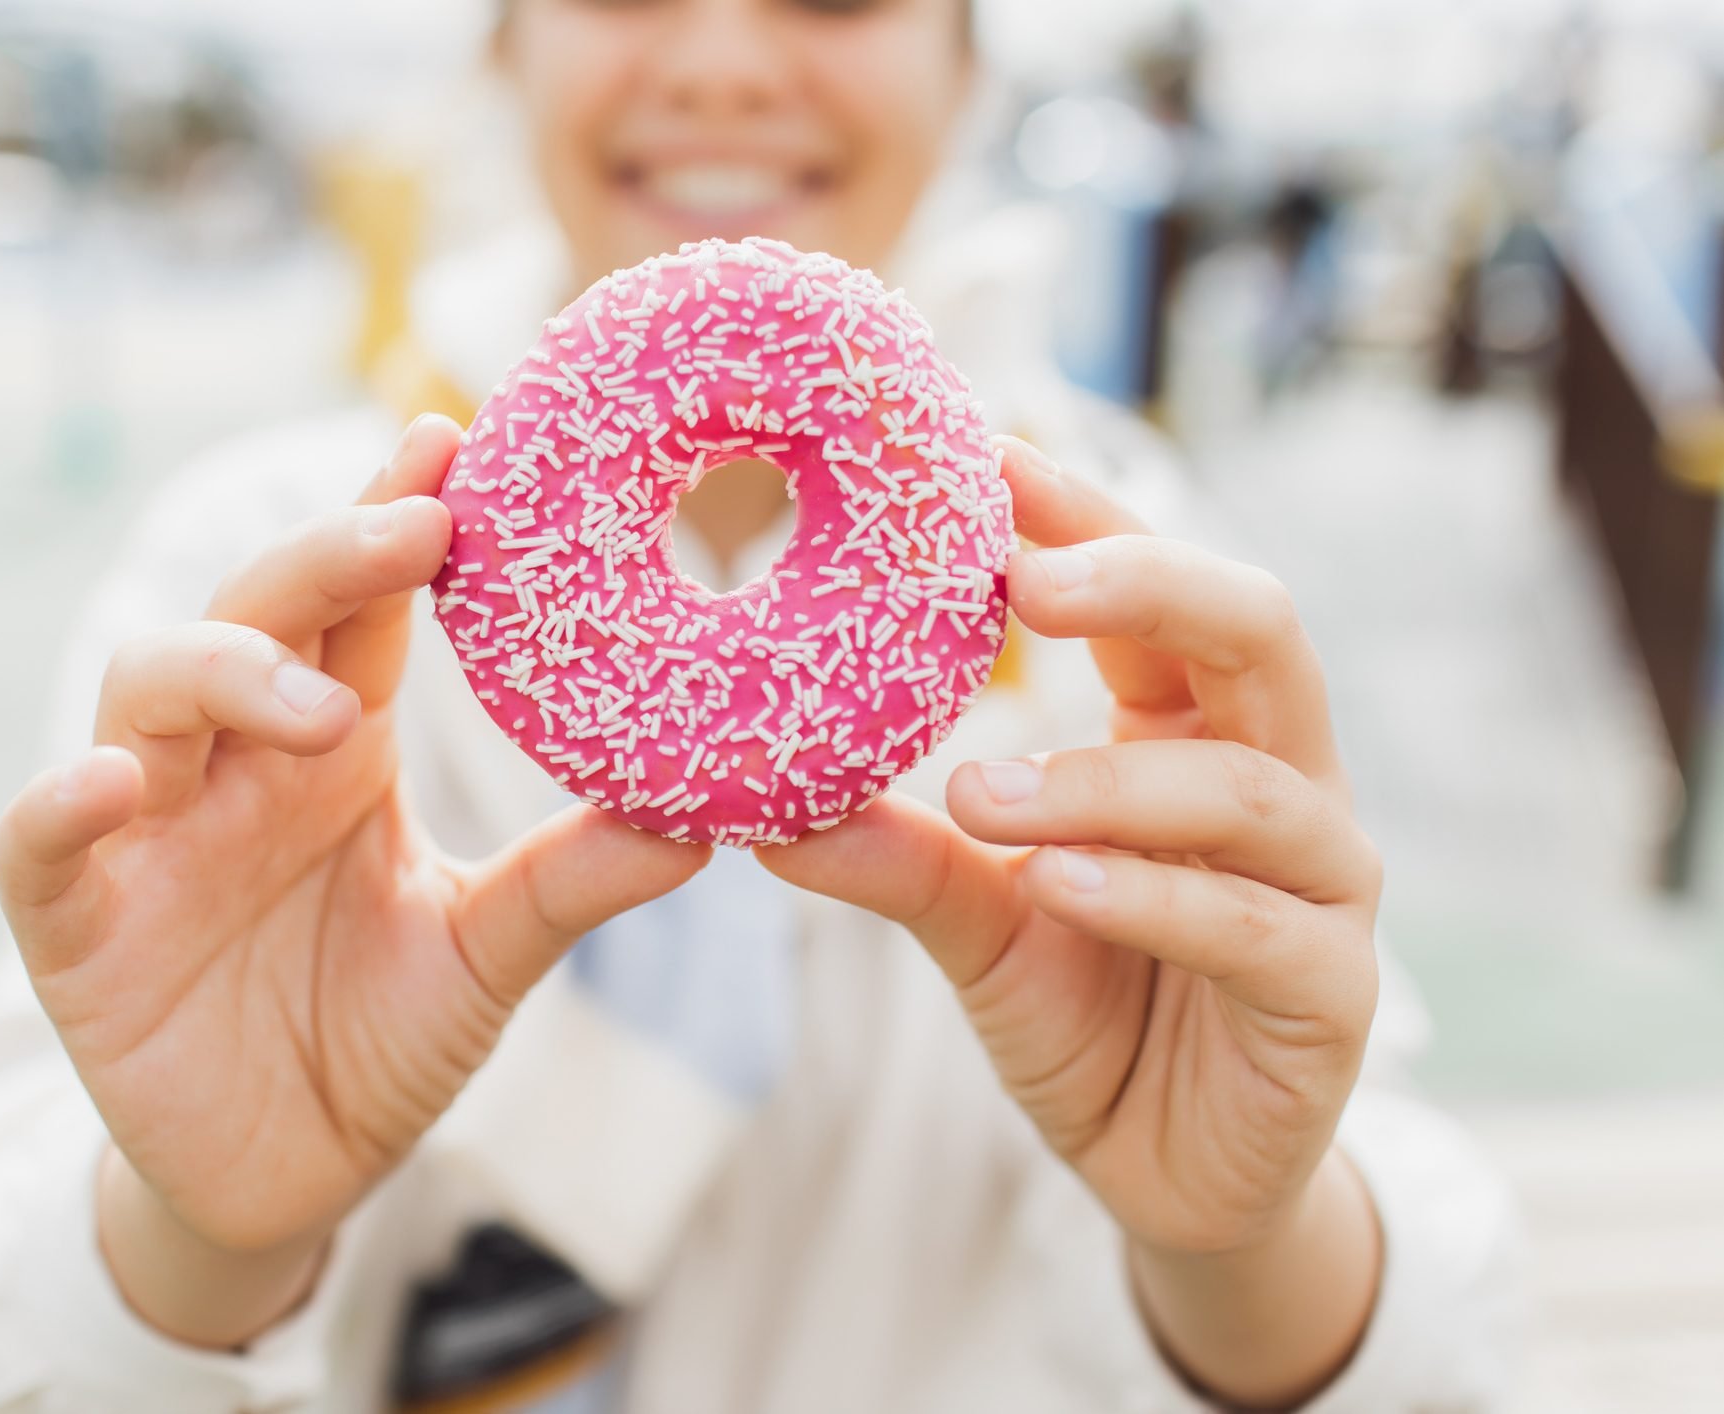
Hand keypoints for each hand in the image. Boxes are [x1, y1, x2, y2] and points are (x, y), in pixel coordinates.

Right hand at [0, 417, 708, 1342]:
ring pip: (145, 691)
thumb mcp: (485, 953)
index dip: (394, 521)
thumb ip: (569, 882)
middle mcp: (237, 763)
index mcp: (336, 745)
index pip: (358, 603)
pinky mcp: (75, 928)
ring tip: (322, 705)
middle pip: (255, 612)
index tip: (455, 440)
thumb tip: (701, 820)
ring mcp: (147, 833)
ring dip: (226, 670)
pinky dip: (60, 807)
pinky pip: (37, 845)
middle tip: (421, 528)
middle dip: (328, 557)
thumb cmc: (378, 1038)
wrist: (287, 1178)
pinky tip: (111, 788)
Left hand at [759, 436, 1381, 1403]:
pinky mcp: (1335, 990)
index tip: (979, 453)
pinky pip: (1255, 923)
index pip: (1155, 591)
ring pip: (1250, 785)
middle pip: (1255, 630)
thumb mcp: (977, 920)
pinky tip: (1058, 883)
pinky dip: (1154, 896)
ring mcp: (1326, 883)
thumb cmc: (1085, 1013)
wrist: (1165, 1176)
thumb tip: (762, 804)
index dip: (1081, 516)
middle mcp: (1280, 779)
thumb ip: (898, 856)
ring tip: (982, 790)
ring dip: (1109, 782)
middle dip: (1145, 581)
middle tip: (1022, 573)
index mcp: (1193, 730)